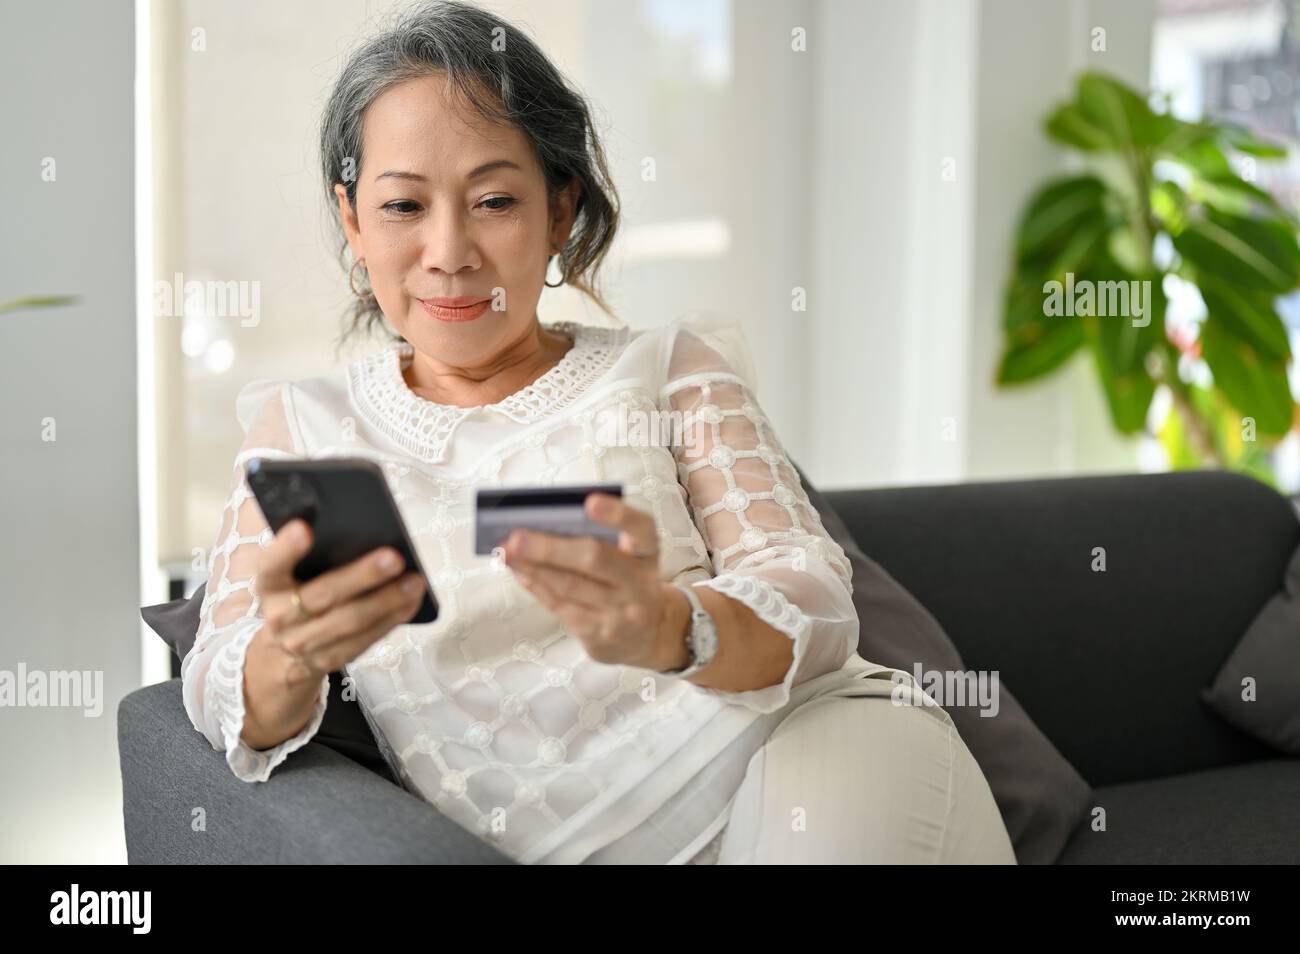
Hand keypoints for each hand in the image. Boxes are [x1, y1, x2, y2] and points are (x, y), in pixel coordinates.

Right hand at [241, 518, 426, 747]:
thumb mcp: (292, 573)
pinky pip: (365, 640)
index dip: (286, 548)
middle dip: (362, 576)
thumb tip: (361, 528)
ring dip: (388, 600)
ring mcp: (304, 643)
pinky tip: (413, 601)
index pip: (271, 564)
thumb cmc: (299, 591)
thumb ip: (313, 554)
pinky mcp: (329, 659)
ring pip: (350, 621)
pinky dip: (392, 619)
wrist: (284, 649)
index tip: (304, 528)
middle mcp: (280, 616)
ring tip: (415, 581)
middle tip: (395, 557)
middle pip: (323, 595)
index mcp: (269, 584)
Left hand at [502, 493, 681, 668]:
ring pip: (569, 585)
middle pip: (595, 559)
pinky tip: (518, 570)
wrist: (646, 636)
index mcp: (647, 554)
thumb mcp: (627, 559)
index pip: (641, 529)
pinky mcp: (599, 636)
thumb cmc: (625, 583)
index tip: (589, 502)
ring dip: (533, 566)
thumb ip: (600, 540)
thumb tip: (545, 523)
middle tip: (517, 535)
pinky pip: (560, 606)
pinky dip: (535, 585)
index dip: (618, 515)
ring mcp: (621, 614)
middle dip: (551, 547)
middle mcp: (640, 585)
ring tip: (506, 550)